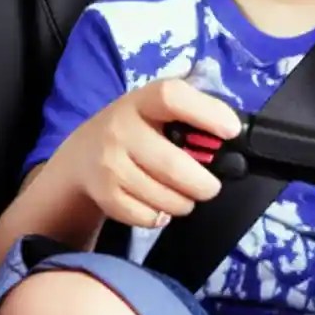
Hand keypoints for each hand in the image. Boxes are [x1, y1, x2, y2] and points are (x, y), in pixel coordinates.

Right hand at [55, 78, 241, 228]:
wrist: (80, 157)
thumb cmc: (134, 130)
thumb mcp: (154, 111)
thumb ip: (189, 117)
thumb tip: (234, 139)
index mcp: (142, 101)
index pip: (172, 97)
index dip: (206, 113)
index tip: (230, 131)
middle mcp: (120, 129)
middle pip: (173, 164)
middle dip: (203, 184)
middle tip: (209, 187)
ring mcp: (109, 163)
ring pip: (163, 197)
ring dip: (183, 203)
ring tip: (181, 196)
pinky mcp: (104, 194)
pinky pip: (146, 217)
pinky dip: (159, 217)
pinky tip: (156, 205)